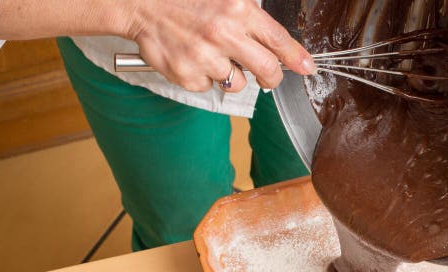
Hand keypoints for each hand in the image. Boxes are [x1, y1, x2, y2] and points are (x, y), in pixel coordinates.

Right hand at [127, 0, 315, 92]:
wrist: (140, 3)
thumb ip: (249, 16)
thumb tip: (276, 42)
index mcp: (238, 9)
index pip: (279, 40)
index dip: (297, 58)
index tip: (307, 67)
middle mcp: (224, 34)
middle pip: (268, 71)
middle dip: (272, 77)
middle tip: (268, 76)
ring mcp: (205, 58)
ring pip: (238, 83)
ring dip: (232, 74)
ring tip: (212, 54)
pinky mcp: (188, 76)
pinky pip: (209, 87)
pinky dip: (204, 77)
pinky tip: (193, 57)